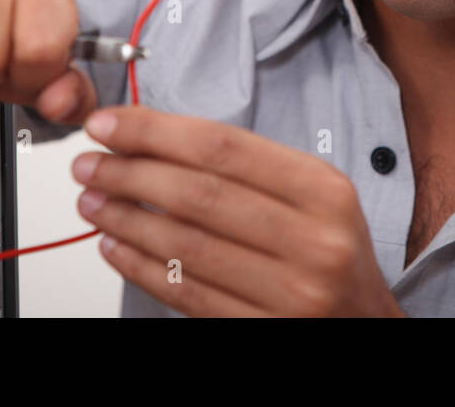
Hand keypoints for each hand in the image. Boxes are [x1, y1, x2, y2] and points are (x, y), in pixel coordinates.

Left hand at [73, 105, 405, 316]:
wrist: (365, 324)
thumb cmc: (330, 251)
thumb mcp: (315, 196)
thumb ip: (252, 168)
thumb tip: (159, 139)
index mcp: (323, 190)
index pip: (223, 147)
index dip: (156, 131)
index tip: (110, 124)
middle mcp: (313, 239)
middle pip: (199, 194)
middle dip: (129, 173)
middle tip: (89, 163)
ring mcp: (291, 291)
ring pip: (186, 246)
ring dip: (125, 220)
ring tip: (93, 201)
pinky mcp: (264, 330)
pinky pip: (188, 294)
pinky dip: (141, 268)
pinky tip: (116, 247)